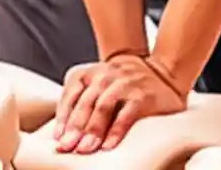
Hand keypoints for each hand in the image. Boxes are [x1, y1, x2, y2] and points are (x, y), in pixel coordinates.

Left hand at [53, 55, 186, 153]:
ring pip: (103, 107)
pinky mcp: (143, 96)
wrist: (162, 72)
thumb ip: (83, 103)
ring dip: (92, 129)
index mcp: (90, 73)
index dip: (63, 118)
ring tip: (85, 148)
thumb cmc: (123, 85)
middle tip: (67, 147)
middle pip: (85, 102)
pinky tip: (108, 145)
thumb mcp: (100, 85)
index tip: (58, 138)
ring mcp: (125, 83)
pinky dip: (116, 131)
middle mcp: (106, 75)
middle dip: (75, 127)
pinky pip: (127, 114)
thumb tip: (63, 134)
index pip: (71, 94)